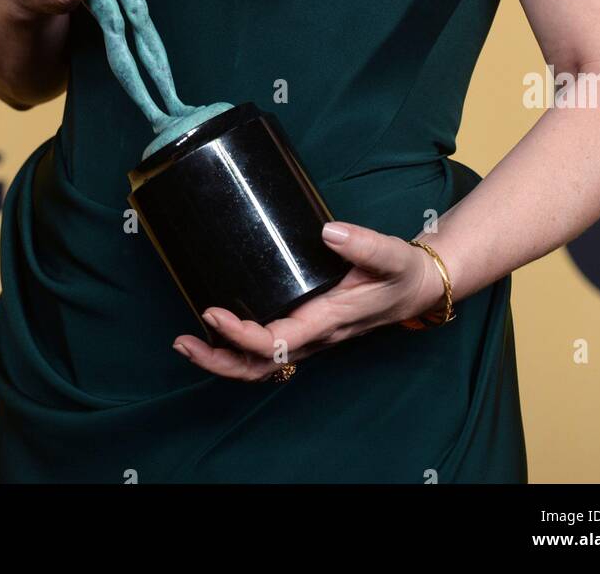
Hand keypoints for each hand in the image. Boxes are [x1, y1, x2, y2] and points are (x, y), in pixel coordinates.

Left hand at [171, 221, 445, 381]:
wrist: (418, 288)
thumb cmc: (402, 273)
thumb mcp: (391, 255)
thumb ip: (363, 243)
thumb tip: (328, 231)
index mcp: (328, 321)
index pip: (276, 343)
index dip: (240, 335)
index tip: (211, 312)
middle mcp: (314, 337)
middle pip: (260, 367)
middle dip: (219, 361)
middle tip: (182, 343)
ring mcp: (310, 338)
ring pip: (262, 365)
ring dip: (223, 360)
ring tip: (186, 343)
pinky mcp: (307, 329)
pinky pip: (269, 352)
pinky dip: (237, 350)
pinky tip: (217, 331)